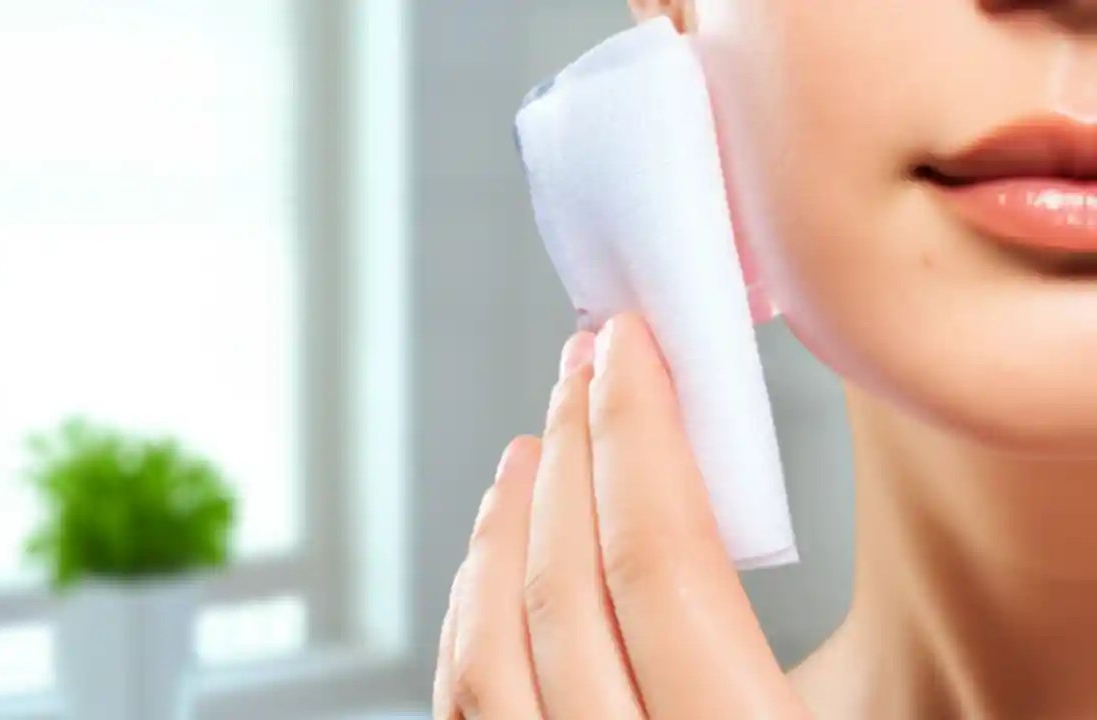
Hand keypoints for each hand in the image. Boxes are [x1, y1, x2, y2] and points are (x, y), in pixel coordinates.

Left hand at [433, 314, 808, 718]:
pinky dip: (472, 617)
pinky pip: (465, 707)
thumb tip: (763, 477)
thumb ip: (826, 631)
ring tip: (532, 449)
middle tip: (585, 372)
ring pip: (493, 652)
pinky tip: (492, 565)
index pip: (663, 565)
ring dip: (509, 528)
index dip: (638, 438)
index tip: (631, 354)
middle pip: (567, 591)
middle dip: (575, 454)